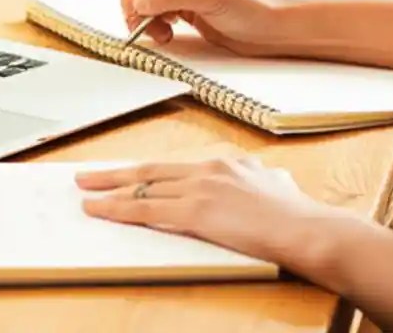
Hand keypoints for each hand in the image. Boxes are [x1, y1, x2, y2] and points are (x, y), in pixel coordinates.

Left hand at [76, 159, 344, 269]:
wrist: (308, 230)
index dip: (144, 171)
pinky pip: (146, 207)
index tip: (124, 172)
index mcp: (225, 163)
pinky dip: (118, 208)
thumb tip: (260, 180)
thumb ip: (257, 181)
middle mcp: (209, 169)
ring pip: (142, 186)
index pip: (173, 167)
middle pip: (150, 170)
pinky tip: (100, 209)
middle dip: (115, 173)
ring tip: (84, 192)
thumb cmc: (298, 218)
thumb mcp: (274, 188)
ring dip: (109, 190)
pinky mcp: (196, 210)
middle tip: (86, 175)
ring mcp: (201, 187)